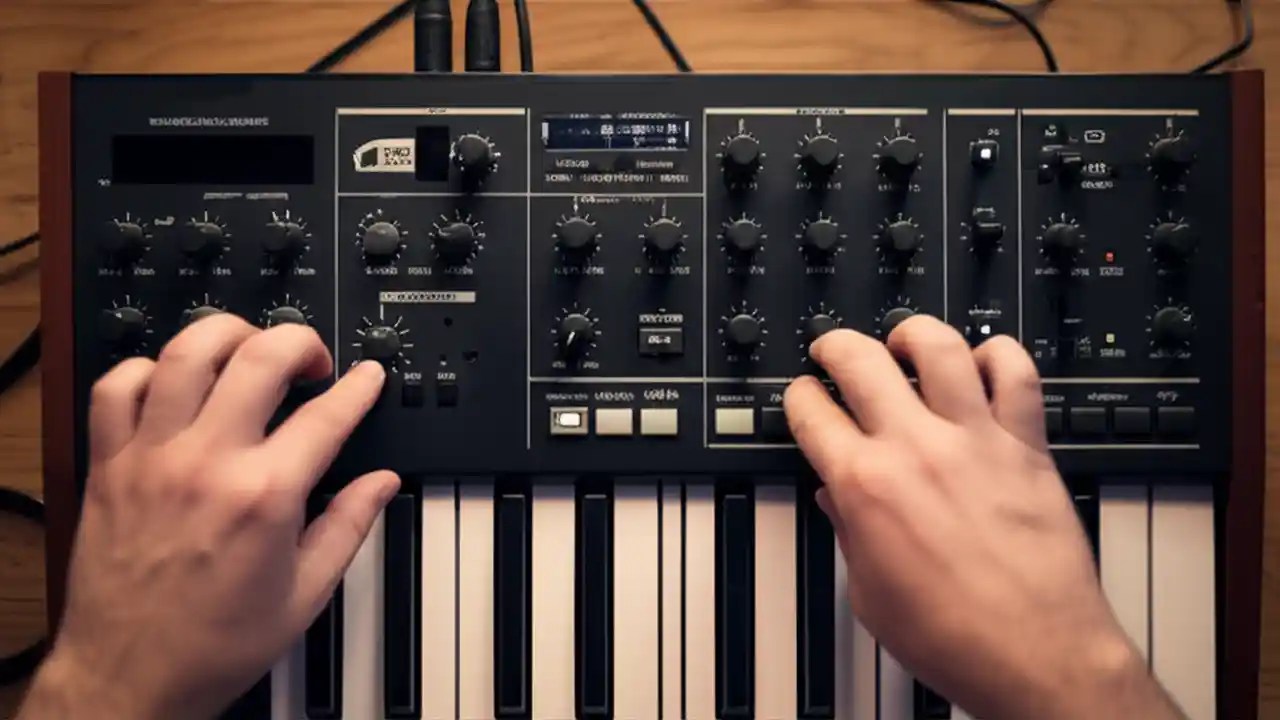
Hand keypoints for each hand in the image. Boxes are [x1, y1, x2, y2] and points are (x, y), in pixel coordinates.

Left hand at [20, 314, 399, 719]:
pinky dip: (147, 369)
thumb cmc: (210, 646)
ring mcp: (152, 457)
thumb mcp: (306, 594)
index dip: (358, 386)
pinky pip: (116, 387)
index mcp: (264, 497)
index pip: (327, 414)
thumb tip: (381, 485)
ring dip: (228, 335)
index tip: (367, 376)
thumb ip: (348, 526)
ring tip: (248, 348)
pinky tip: (173, 382)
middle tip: (313, 360)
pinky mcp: (109, 464)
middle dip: (300, 341)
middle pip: (259, 356)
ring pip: (185, 352)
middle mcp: (206, 464)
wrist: (128, 678)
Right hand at [784, 316, 1184, 719]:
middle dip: (835, 345)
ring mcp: (975, 440)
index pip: (812, 412)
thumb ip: (850, 533)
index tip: (802, 398)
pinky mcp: (1025, 445)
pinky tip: (983, 365)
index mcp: (865, 486)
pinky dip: (998, 355)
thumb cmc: (957, 636)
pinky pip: (1016, 373)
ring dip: (911, 334)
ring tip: (904, 341)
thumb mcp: (871, 593)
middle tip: (833, 349)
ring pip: (938, 346)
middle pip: (861, 359)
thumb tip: (839, 502)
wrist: (1037, 655)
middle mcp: (917, 450)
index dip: (798, 397)